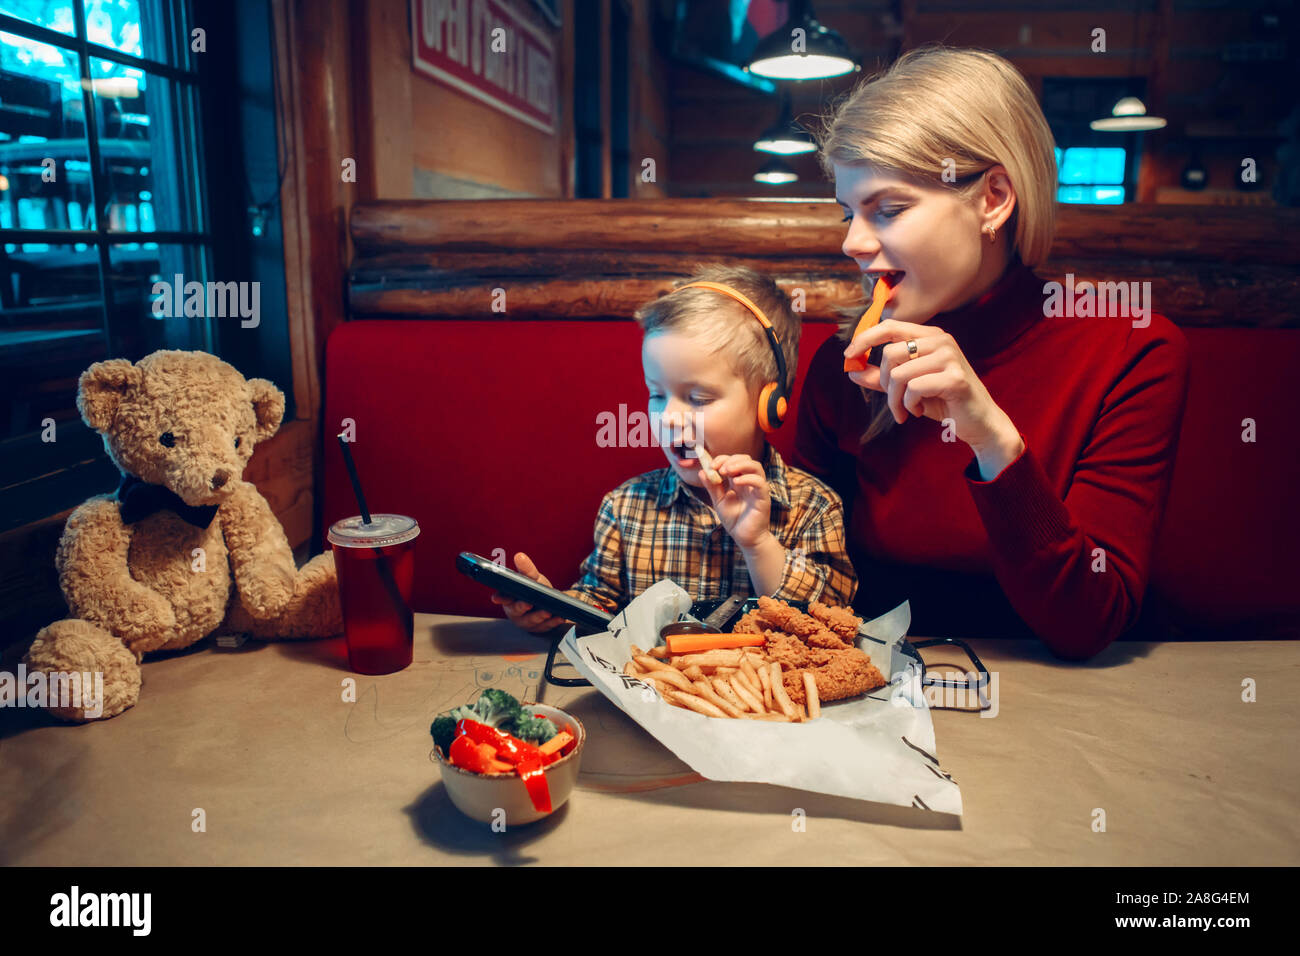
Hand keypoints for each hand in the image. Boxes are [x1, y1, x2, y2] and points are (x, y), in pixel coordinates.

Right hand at [489, 552, 568, 633]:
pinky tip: (560, 617)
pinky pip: (546, 626)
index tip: (497, 598)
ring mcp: (527, 622)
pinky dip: (553, 622)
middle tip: (527, 604)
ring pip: (531, 621)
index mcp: (510, 599)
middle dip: (521, 607)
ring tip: (547, 612)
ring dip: (539, 616)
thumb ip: (526, 569)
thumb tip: (519, 556)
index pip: (503, 598)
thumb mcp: (532, 578)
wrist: (550, 602)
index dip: (500, 598)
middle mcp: (516, 612)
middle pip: (516, 611)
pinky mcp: (539, 628)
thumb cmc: (536, 589)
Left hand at [700, 454, 771, 549]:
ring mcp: (758, 489)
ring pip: (756, 467)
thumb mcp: (719, 501)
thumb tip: (702, 471)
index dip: (723, 459)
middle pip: (747, 459)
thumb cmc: (734, 520)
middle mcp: (750, 482)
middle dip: (731, 460)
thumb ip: (712, 487)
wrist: (745, 538)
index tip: (711, 465)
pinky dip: (748, 478)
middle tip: (719, 468)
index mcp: (739, 481)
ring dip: (740, 465)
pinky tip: (736, 482)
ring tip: (726, 471)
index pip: (734, 461)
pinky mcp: (763, 498)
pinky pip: (760, 483)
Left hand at [843, 319, 1022, 463]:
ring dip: (896, 400)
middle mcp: (941, 341)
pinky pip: (914, 389)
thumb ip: (882, 378)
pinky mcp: (955, 378)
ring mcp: (950, 357)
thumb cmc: (944, 400)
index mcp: (930, 336)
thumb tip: (852, 371)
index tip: (848, 355)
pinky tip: (920, 411)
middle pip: (890, 354)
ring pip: (899, 374)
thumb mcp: (908, 387)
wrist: (978, 421)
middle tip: (893, 401)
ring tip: (904, 411)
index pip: (890, 326)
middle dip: (884, 382)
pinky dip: (910, 405)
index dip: (865, 338)